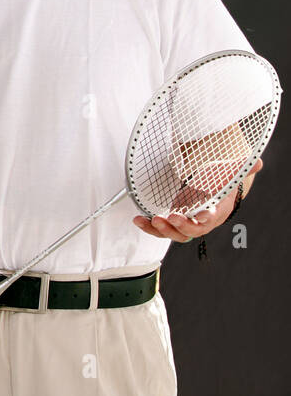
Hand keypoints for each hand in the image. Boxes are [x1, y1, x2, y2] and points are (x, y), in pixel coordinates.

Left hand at [132, 158, 261, 241]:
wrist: (210, 191)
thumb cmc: (218, 183)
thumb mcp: (229, 173)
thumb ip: (241, 169)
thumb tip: (257, 162)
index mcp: (215, 211)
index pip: (212, 218)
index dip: (207, 217)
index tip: (202, 214)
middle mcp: (200, 222)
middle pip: (193, 230)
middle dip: (182, 225)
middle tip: (171, 217)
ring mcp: (185, 224)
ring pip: (176, 234)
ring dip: (163, 229)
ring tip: (152, 220)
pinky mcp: (172, 223)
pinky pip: (161, 230)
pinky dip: (149, 227)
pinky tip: (139, 219)